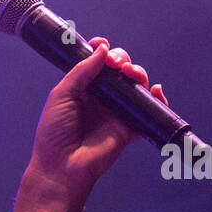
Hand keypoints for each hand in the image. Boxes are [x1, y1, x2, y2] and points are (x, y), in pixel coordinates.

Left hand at [26, 36, 168, 202]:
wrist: (61, 167)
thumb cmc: (54, 133)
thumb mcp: (62, 95)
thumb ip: (82, 71)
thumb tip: (102, 50)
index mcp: (81, 88)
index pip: (97, 64)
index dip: (103, 52)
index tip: (102, 45)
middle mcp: (100, 98)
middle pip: (119, 71)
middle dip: (122, 60)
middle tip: (117, 64)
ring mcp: (115, 113)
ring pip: (134, 86)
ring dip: (137, 74)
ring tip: (130, 73)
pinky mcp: (128, 128)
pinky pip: (147, 112)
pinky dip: (156, 100)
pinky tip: (155, 90)